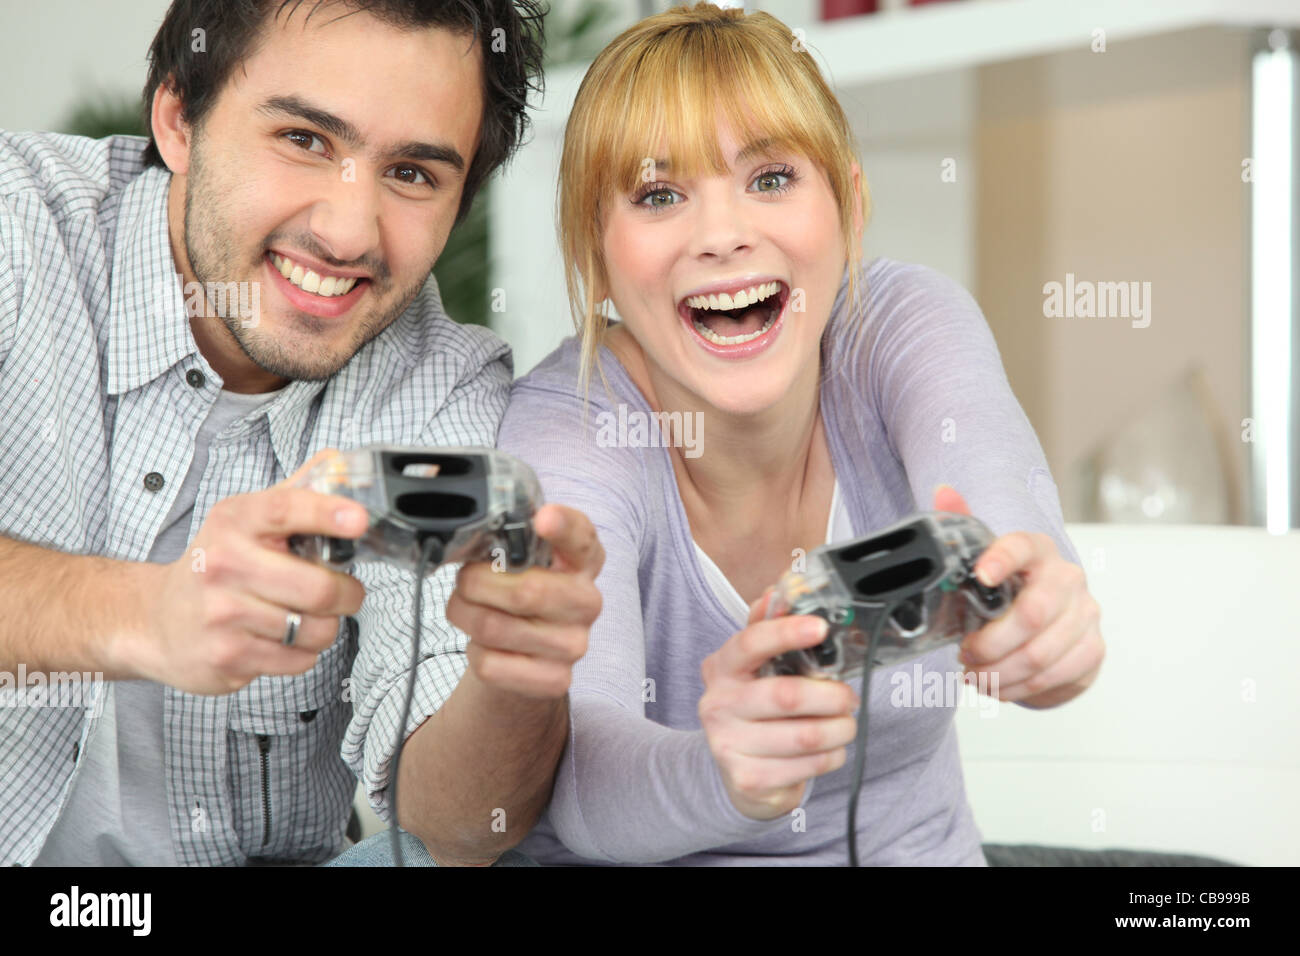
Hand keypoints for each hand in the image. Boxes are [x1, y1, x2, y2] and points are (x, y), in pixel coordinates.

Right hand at [125, 449, 368, 694]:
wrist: (157, 619)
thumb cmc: (215, 566)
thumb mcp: (245, 520)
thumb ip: (295, 493)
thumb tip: (339, 463)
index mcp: (235, 521)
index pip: (284, 509)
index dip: (326, 513)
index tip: (358, 519)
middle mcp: (224, 564)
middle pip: (318, 587)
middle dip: (348, 593)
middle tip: (346, 591)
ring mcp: (223, 613)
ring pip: (315, 628)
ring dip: (325, 626)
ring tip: (307, 616)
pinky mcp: (228, 656)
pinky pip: (299, 659)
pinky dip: (304, 652)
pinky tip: (284, 638)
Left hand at [447, 503, 603, 698]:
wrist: (526, 655)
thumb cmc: (518, 595)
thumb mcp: (520, 561)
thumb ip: (506, 540)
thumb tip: (463, 522)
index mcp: (582, 560)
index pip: (582, 537)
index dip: (563, 526)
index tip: (542, 519)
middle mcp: (587, 601)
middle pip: (524, 590)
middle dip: (475, 583)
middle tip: (465, 581)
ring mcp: (575, 645)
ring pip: (494, 627)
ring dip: (464, 614)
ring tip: (467, 610)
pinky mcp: (555, 680)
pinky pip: (491, 664)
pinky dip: (474, 653)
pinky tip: (486, 645)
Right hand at [698, 591, 860, 820]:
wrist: (741, 772)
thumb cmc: (756, 710)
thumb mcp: (756, 668)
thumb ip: (767, 629)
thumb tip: (777, 588)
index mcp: (720, 668)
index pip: (750, 643)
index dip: (786, 632)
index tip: (820, 627)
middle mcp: (717, 705)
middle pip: (786, 695)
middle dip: (831, 696)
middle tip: (849, 697)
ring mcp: (728, 745)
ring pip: (805, 736)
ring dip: (840, 729)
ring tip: (845, 724)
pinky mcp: (748, 779)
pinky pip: (808, 766)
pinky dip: (831, 757)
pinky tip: (829, 750)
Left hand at [933, 484, 1104, 707]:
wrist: (1053, 624)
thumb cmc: (1012, 590)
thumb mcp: (985, 560)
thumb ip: (963, 525)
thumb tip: (943, 491)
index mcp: (1038, 551)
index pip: (1022, 547)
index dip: (1002, 559)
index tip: (981, 575)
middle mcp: (1068, 578)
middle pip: (1031, 615)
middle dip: (989, 643)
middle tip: (965, 653)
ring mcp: (1086, 615)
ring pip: (1039, 655)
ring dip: (998, 672)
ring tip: (975, 674)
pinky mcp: (1092, 649)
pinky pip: (1053, 677)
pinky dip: (1017, 688)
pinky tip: (997, 686)